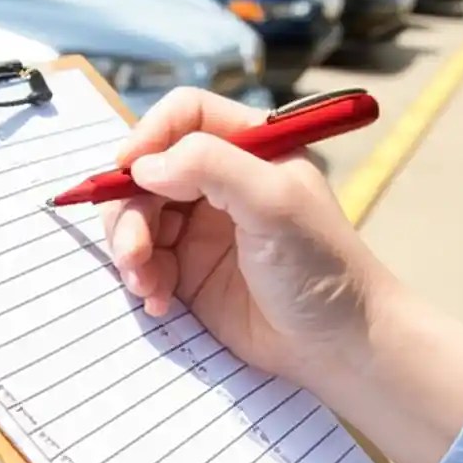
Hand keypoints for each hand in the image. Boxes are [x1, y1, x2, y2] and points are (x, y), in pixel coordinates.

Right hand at [101, 88, 390, 384]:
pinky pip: (141, 260)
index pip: (185, 115)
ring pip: (135, 217)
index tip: (127, 170)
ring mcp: (198, 226)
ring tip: (145, 284)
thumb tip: (143, 166)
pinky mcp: (186, 269)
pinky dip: (140, 278)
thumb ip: (211, 167)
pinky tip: (159, 301)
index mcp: (249, 147)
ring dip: (129, 248)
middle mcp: (218, 180)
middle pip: (146, 171)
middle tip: (134, 251)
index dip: (150, 135)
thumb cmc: (321, 267)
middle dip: (131, 210)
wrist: (335, 346)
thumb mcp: (274, 202)